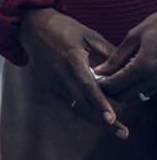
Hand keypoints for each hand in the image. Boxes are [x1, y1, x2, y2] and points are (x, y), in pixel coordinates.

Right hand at [18, 8, 128, 137]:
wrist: (33, 27)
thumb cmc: (63, 28)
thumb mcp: (88, 34)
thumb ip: (107, 52)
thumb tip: (125, 69)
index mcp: (72, 58)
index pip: (87, 85)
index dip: (100, 103)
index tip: (112, 118)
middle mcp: (61, 73)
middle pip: (83, 103)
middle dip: (103, 120)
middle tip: (122, 132)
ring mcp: (53, 82)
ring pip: (76, 107)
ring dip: (95, 119)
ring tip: (114, 127)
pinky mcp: (50, 86)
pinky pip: (69, 103)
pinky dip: (83, 111)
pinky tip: (96, 116)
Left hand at [91, 15, 156, 103]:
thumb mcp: (135, 36)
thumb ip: (117, 57)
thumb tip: (100, 71)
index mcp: (144, 65)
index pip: (116, 84)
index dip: (102, 84)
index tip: (94, 79)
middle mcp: (154, 78)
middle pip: (125, 96)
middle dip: (111, 91)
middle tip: (102, 80)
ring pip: (137, 97)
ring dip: (123, 91)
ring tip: (113, 77)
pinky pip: (147, 92)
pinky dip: (135, 88)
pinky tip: (129, 76)